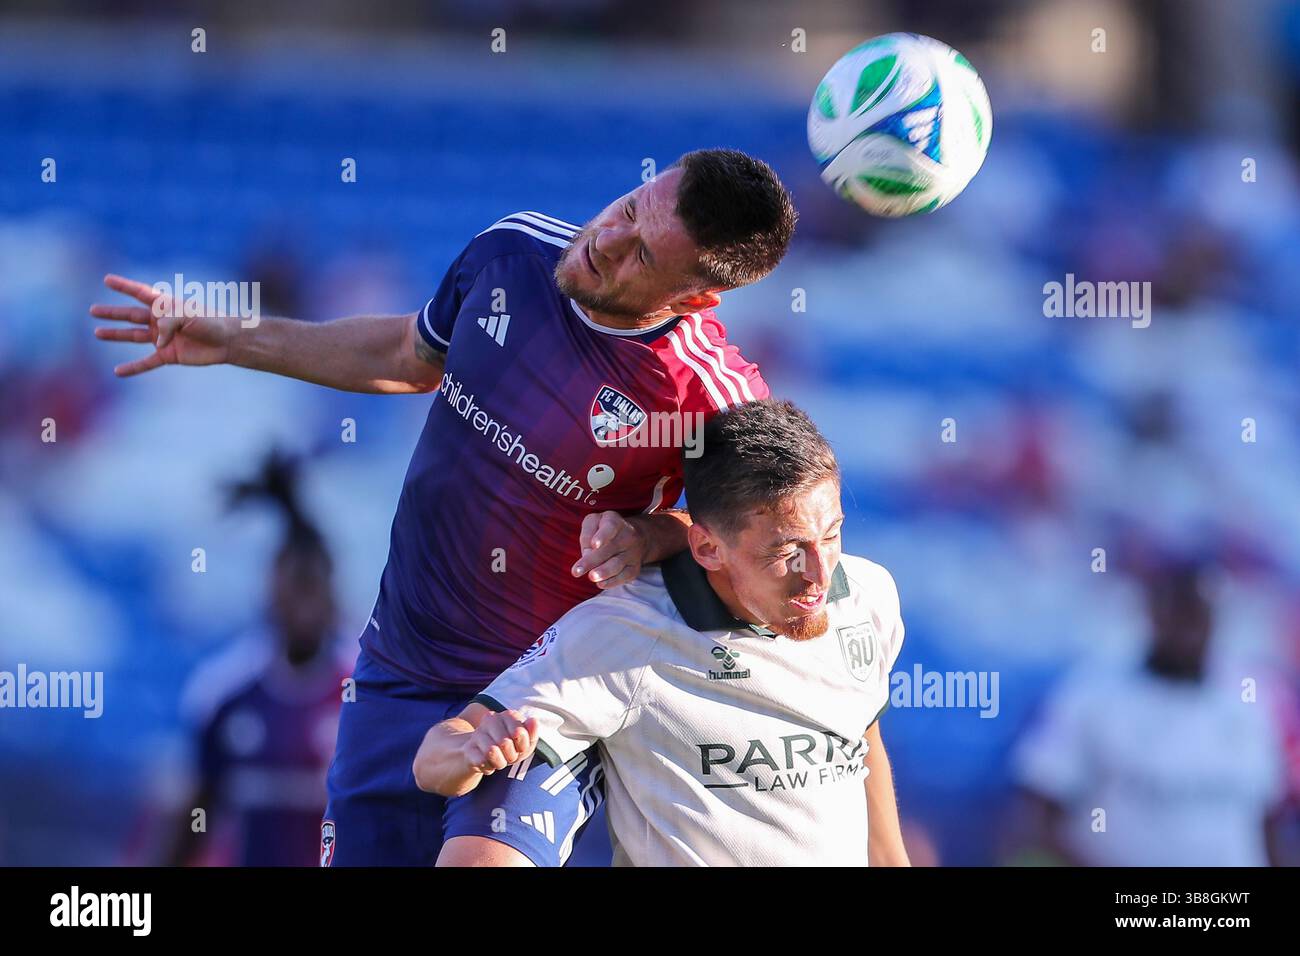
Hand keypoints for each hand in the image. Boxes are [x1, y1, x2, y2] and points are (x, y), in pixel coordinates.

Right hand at [89, 274, 234, 376]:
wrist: (228, 341)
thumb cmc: (209, 322)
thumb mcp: (186, 316)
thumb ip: (167, 324)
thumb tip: (155, 344)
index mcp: (165, 305)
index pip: (140, 293)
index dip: (123, 286)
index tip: (106, 279)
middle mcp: (161, 320)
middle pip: (131, 315)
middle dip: (112, 313)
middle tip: (92, 310)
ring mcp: (163, 338)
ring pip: (134, 336)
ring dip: (116, 335)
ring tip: (97, 333)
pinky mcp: (168, 355)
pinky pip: (146, 362)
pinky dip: (133, 367)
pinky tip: (117, 371)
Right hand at [463, 710, 539, 776]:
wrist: (481, 757)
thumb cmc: (508, 750)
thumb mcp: (524, 745)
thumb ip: (532, 733)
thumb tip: (533, 720)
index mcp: (508, 715)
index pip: (519, 732)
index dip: (522, 746)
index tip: (519, 748)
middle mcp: (491, 719)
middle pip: (505, 743)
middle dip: (511, 756)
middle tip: (508, 756)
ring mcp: (477, 733)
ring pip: (491, 751)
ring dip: (499, 763)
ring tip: (499, 761)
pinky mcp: (467, 748)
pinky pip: (480, 761)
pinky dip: (487, 768)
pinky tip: (487, 764)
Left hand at [572, 510, 645, 589]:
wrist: (634, 537)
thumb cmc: (604, 530)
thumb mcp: (593, 523)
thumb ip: (587, 535)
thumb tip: (586, 554)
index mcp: (614, 521)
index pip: (610, 526)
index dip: (602, 536)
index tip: (594, 545)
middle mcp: (627, 535)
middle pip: (610, 549)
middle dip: (592, 560)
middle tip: (577, 571)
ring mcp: (633, 553)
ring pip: (618, 564)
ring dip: (604, 572)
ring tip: (592, 577)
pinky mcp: (634, 567)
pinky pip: (625, 576)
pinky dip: (613, 581)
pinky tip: (601, 583)